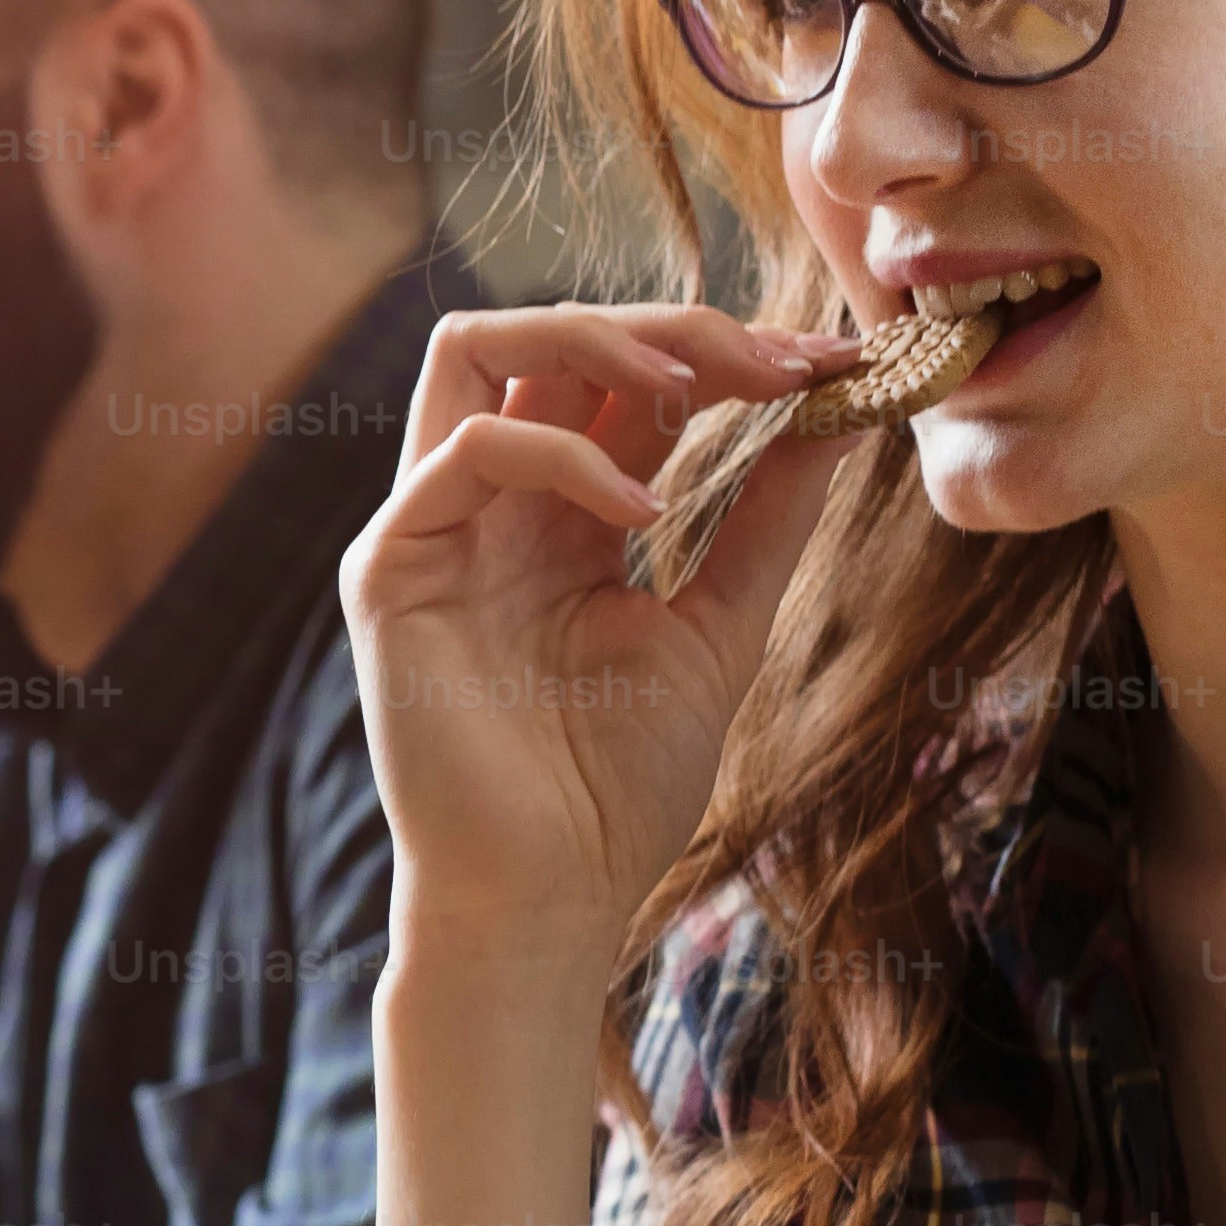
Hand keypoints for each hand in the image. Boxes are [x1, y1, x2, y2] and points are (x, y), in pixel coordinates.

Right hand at [338, 303, 866, 966]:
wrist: (549, 898)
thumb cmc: (615, 788)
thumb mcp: (719, 626)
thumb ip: (762, 519)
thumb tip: (834, 413)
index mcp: (557, 514)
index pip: (624, 382)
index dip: (725, 351)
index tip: (830, 363)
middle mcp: (487, 504)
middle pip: (548, 336)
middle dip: (672, 327)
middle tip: (779, 358)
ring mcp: (430, 528)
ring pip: (477, 347)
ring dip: (599, 341)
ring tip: (702, 386)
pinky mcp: (391, 568)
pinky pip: (468, 452)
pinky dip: (566, 458)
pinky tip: (643, 513)